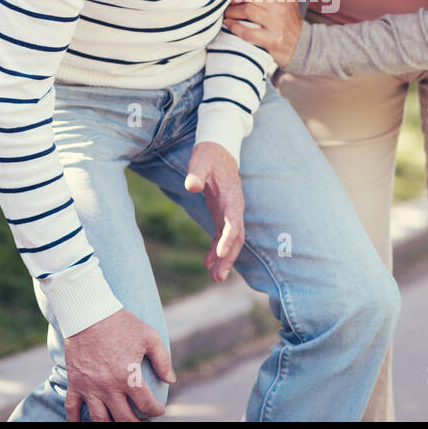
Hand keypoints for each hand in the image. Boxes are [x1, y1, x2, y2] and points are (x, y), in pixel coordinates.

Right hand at [62, 308, 175, 421]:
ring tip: (120, 423)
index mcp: (128, 376)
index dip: (156, 411)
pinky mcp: (75, 383)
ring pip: (100, 420)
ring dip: (111, 426)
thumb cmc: (122, 323)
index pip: (147, 405)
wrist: (89, 314)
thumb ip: (163, 359)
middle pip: (124, 419)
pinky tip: (81, 425)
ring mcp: (90, 387)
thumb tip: (171, 380)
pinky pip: (72, 409)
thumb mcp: (149, 336)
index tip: (159, 410)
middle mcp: (108, 386)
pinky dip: (75, 421)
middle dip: (137, 424)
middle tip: (142, 422)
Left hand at [183, 141, 245, 282]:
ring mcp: (230, 213)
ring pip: (231, 241)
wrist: (218, 150)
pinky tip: (207, 263)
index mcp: (232, 196)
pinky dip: (215, 250)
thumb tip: (191, 185)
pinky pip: (221, 236)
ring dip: (225, 259)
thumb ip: (196, 173)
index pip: (234, 221)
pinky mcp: (222, 215)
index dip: (228, 238)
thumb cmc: (208, 155)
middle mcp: (235, 208)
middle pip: (236, 237)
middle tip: (218, 277)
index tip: (221, 253)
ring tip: (215, 278)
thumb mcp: (200, 161)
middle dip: (229, 257)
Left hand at [222, 0, 301, 67]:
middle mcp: (283, 7)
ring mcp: (278, 24)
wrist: (304, 47)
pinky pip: (247, 32)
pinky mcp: (273, 41)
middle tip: (229, 1)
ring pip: (247, 10)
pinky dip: (234, 26)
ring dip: (231, 11)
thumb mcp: (288, 2)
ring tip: (227, 13)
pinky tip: (230, 24)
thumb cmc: (290, 23)